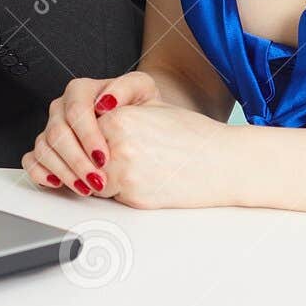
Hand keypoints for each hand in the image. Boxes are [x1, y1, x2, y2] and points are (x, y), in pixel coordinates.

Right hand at [20, 71, 158, 195]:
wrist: (137, 123)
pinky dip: (41, 173)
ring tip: (87, 187)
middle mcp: (62, 108)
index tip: (104, 158)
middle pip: (57, 132)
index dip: (87, 136)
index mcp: (81, 90)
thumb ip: (126, 88)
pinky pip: (31, 160)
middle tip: (97, 180)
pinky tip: (59, 183)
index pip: (76, 110)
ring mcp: (51, 128)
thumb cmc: (139, 108)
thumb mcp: (142, 90)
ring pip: (44, 149)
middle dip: (77, 160)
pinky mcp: (47, 148)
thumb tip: (106, 102)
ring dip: (64, 172)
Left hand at [88, 103, 237, 208]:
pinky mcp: (134, 196)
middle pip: (83, 158)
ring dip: (104, 179)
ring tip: (136, 168)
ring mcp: (124, 172)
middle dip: (92, 162)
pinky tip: (145, 180)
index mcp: (118, 118)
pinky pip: (112, 197)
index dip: (90, 140)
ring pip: (93, 181)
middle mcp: (117, 144)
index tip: (102, 142)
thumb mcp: (150, 108)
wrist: (223, 161)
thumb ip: (114, 113)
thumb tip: (87, 125)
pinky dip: (121, 192)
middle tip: (117, 158)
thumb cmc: (192, 135)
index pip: (82, 132)